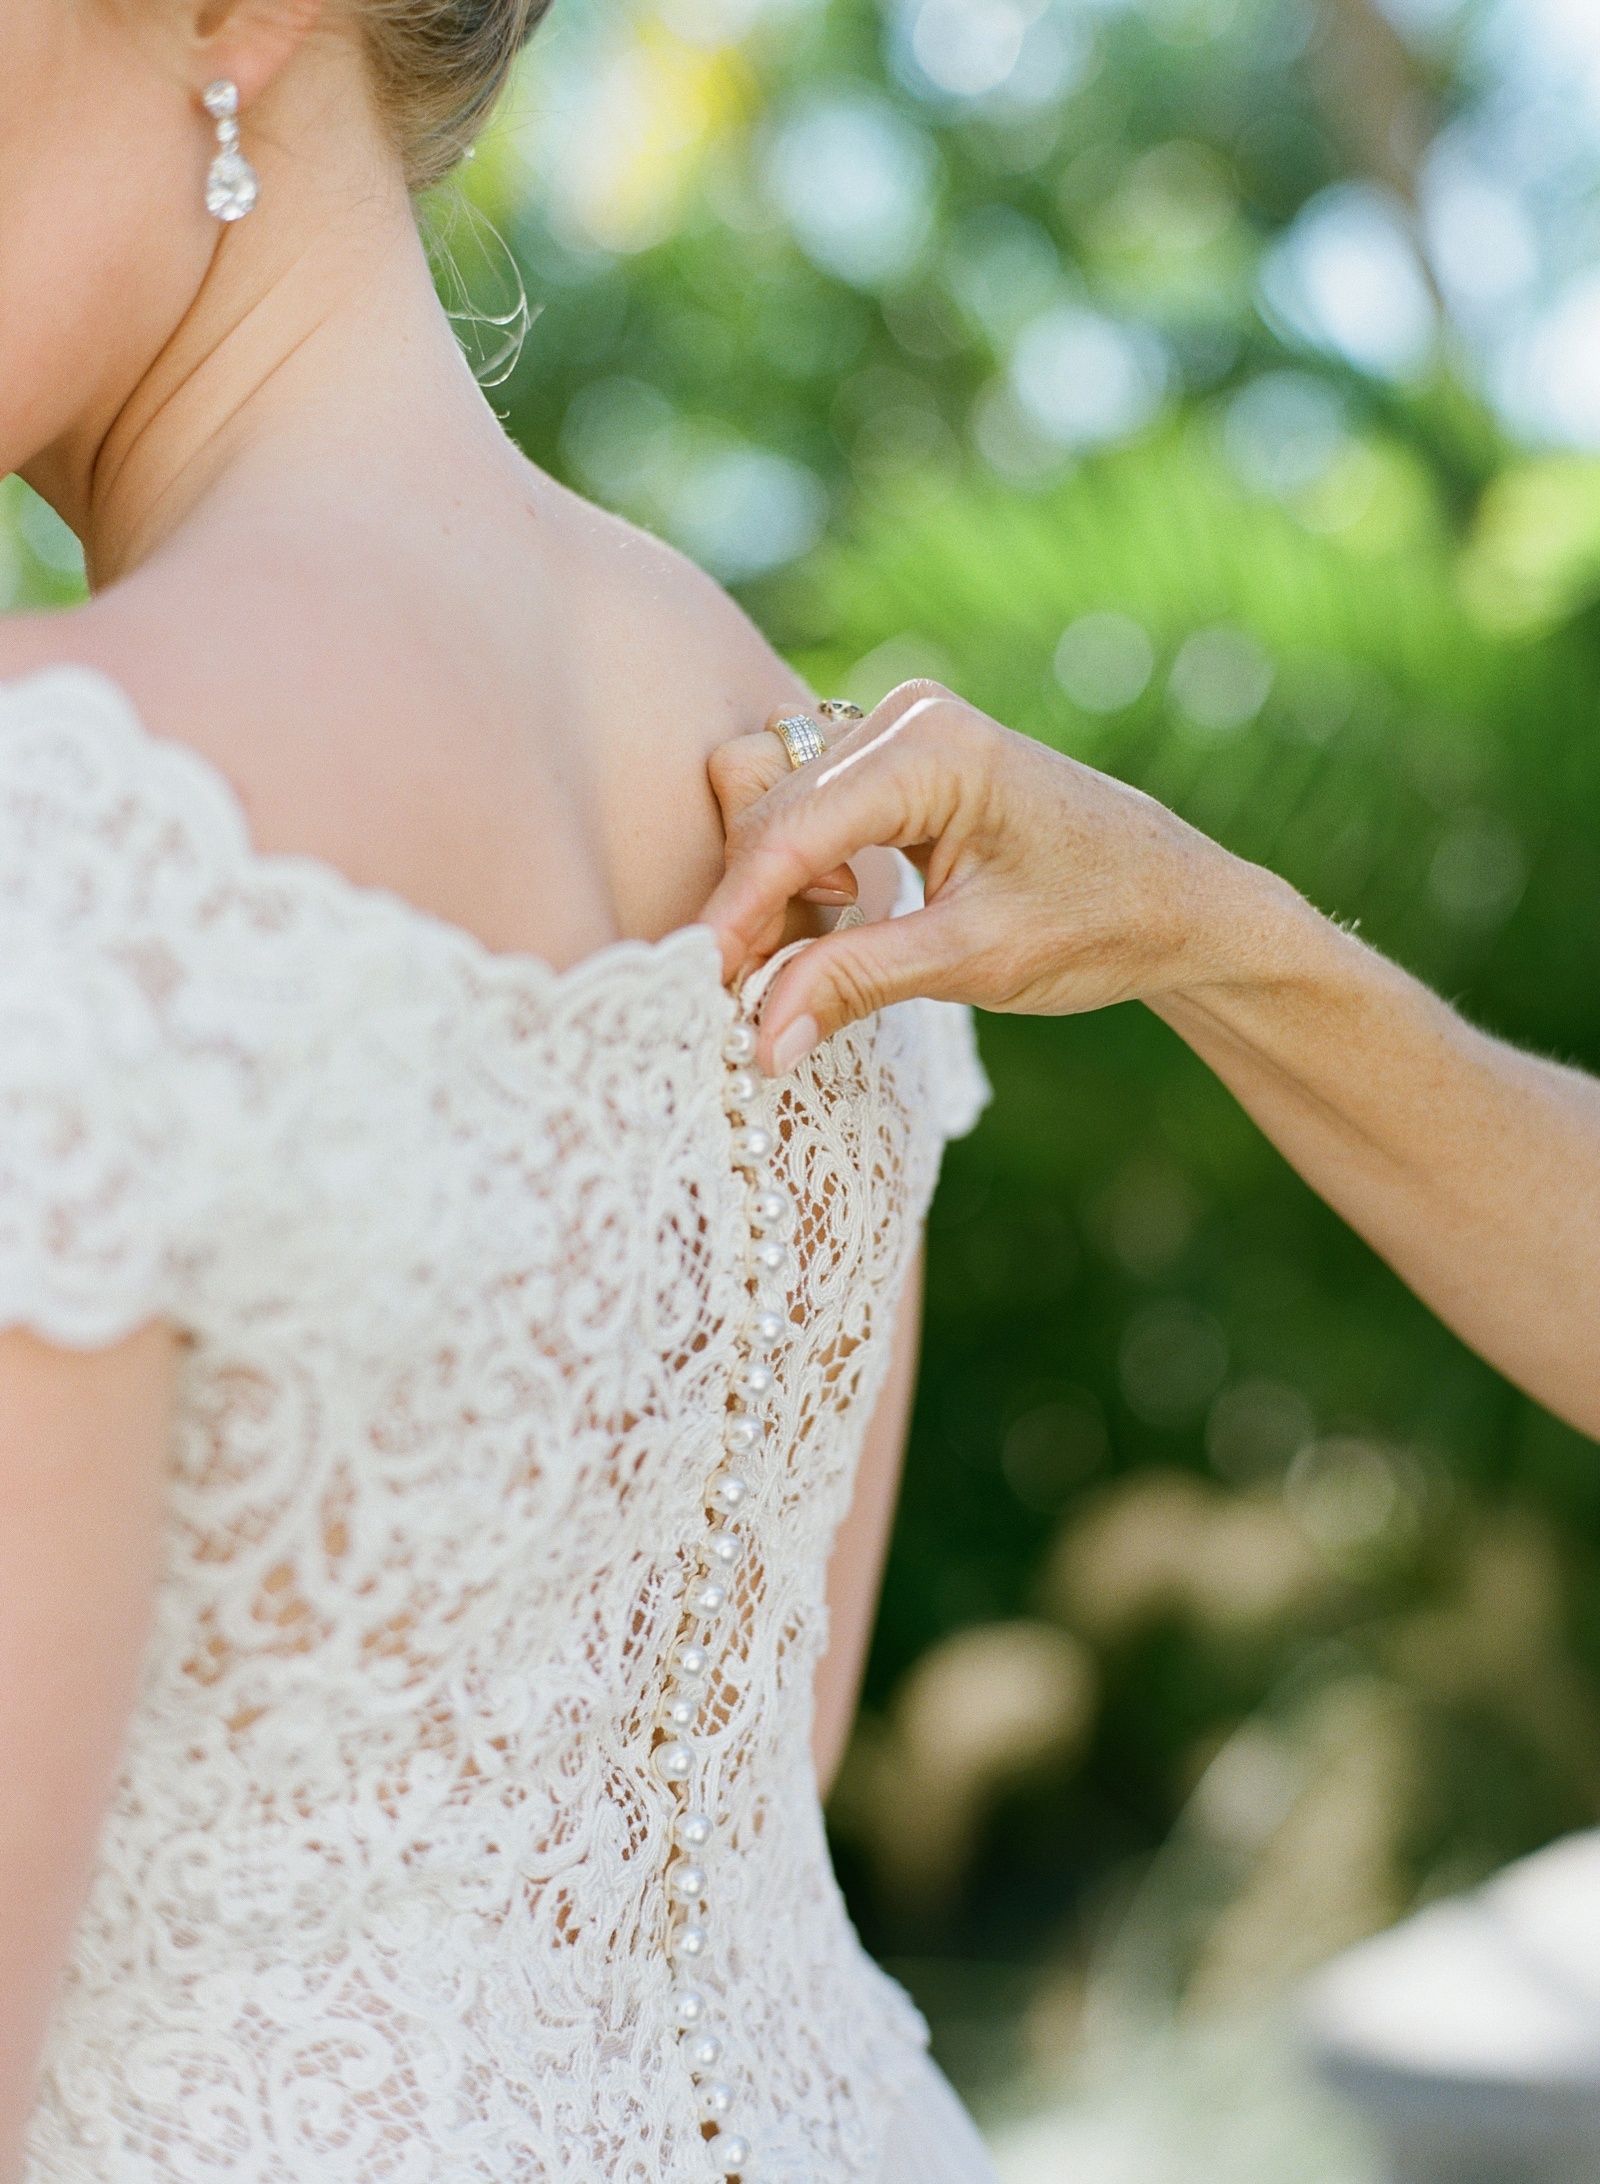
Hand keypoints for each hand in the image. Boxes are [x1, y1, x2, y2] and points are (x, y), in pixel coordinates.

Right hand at [704, 680, 1265, 1073]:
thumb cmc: (1100, 921)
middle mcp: (904, 717)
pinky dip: (800, 874)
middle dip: (751, 907)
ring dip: (773, 889)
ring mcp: (895, 730)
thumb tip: (757, 1039)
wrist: (1178, 898)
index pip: (791, 833)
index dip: (734, 917)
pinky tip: (843, 919)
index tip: (696, 994)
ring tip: (821, 955)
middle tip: (762, 996)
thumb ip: (854, 984)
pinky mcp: (893, 759)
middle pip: (763, 809)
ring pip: (770, 805)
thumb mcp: (974, 962)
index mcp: (934, 748)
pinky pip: (803, 807)